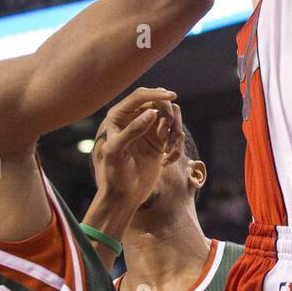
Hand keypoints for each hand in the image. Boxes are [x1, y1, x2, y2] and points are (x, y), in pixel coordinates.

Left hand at [95, 87, 184, 206]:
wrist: (123, 196)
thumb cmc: (114, 175)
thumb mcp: (117, 152)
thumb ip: (132, 130)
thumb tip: (152, 112)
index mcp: (118, 116)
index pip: (140, 95)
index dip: (156, 93)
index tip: (172, 97)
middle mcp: (134, 119)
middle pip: (159, 101)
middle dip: (167, 114)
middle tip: (165, 134)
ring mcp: (148, 129)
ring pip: (171, 116)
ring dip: (175, 131)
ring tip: (168, 149)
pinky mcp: (160, 141)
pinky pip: (175, 133)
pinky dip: (177, 145)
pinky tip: (168, 161)